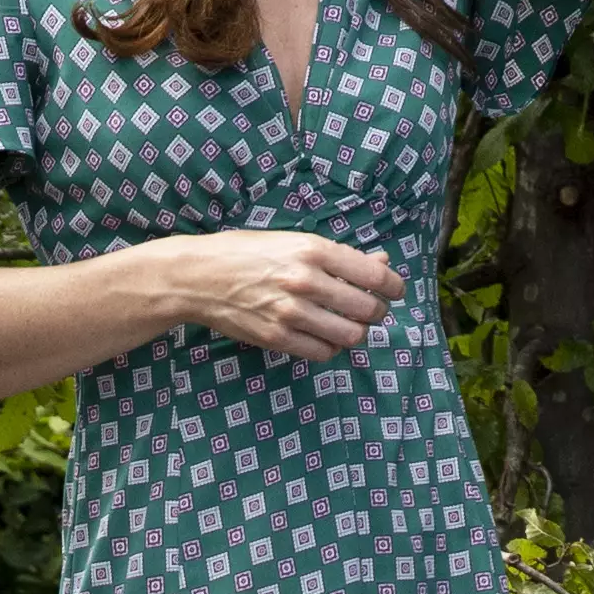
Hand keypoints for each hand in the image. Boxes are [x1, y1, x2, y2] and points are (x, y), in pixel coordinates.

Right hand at [179, 230, 404, 365]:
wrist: (198, 276)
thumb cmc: (247, 253)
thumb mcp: (294, 241)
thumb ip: (339, 255)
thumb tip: (381, 262)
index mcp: (313, 250)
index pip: (373, 275)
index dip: (393, 286)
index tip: (395, 291)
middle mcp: (305, 281)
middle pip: (367, 309)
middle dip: (377, 312)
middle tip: (373, 310)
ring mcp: (291, 312)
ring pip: (350, 335)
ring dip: (358, 333)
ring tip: (351, 326)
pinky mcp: (277, 337)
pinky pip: (323, 352)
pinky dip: (332, 348)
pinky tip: (326, 337)